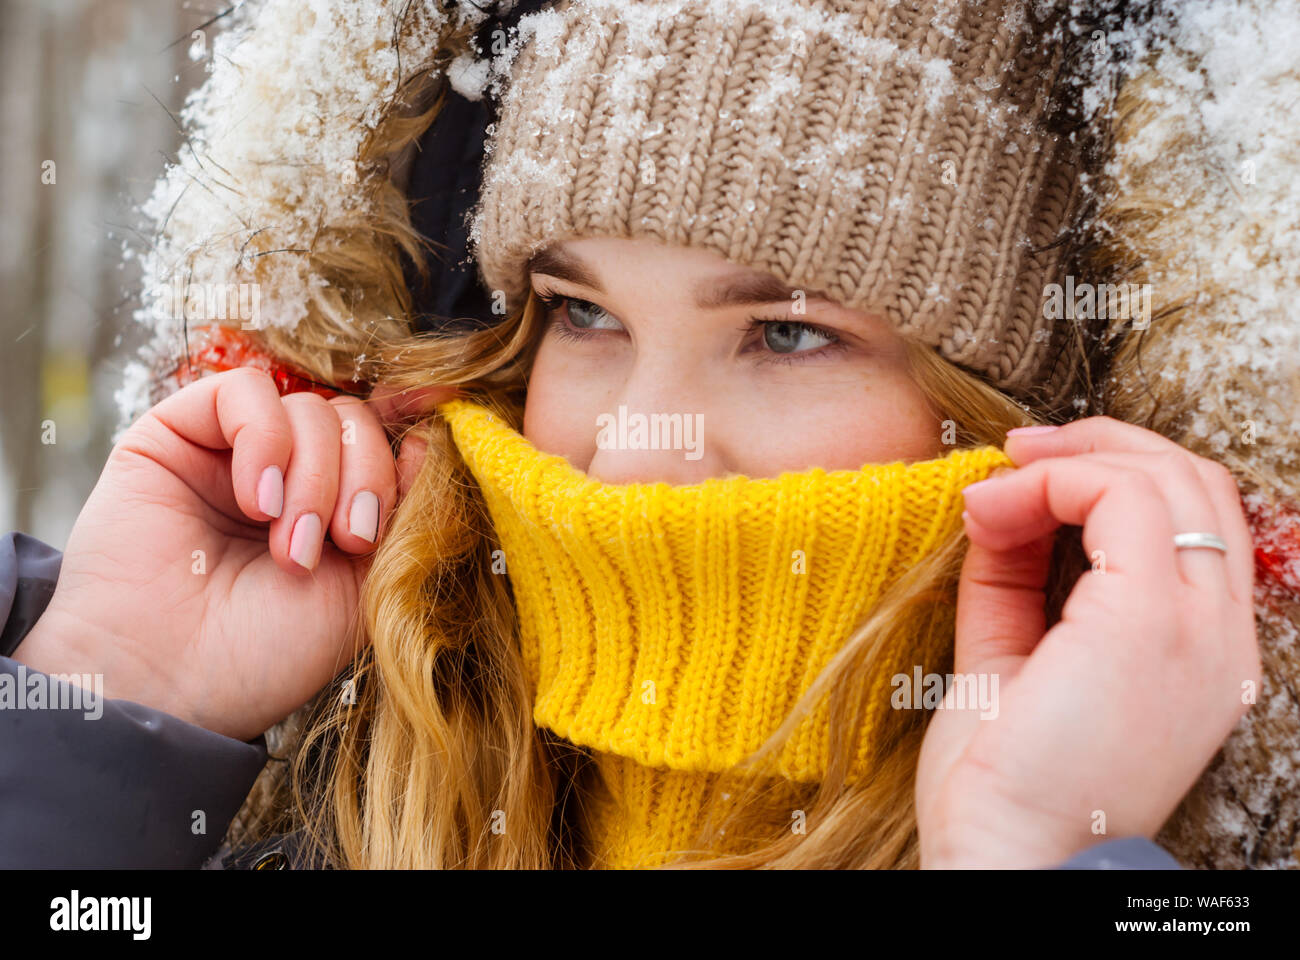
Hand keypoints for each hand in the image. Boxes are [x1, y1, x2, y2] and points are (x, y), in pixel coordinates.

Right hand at [14, 369, 453, 741]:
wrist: (173, 683)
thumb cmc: (266, 652)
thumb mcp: (364, 586)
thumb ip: (401, 516)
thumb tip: (425, 441)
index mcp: (333, 509)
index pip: (386, 444)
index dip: (402, 456)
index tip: (409, 480)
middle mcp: (286, 474)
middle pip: (353, 421)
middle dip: (362, 479)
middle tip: (342, 544)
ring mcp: (232, 451)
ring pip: (309, 408)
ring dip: (314, 476)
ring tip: (290, 547)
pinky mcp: (177, 432)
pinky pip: (244, 391)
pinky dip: (265, 440)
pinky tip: (256, 502)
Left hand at [915, 416, 1260, 867]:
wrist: (1007, 860)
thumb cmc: (1004, 781)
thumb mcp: (1014, 657)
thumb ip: (1015, 580)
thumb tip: (999, 505)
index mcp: (1200, 652)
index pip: (1193, 521)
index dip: (1113, 474)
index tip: (1024, 476)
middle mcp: (1219, 637)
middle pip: (1193, 483)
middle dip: (1100, 446)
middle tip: (1017, 451)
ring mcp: (1196, 628)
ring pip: (1167, 478)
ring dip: (1072, 458)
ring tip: (995, 482)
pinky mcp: (1151, 623)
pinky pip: (1122, 499)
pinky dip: (1054, 481)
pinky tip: (994, 507)